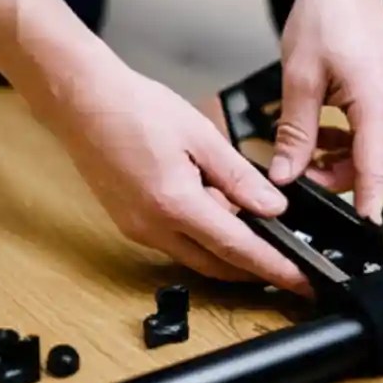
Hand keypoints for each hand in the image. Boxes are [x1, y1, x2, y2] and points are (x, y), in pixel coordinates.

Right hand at [50, 64, 310, 294]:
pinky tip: (220, 219)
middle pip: (216, 266)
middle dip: (254, 272)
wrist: (82, 101)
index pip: (237, 249)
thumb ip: (240, 177)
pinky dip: (203, 240)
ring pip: (195, 258)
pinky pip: (175, 244)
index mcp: (175, 204)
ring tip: (262, 240)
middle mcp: (153, 227)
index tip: (300, 281)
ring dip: (228, 256)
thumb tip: (273, 207)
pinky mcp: (130, 224)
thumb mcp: (201, 136)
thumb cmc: (134, 108)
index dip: (274, 268)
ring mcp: (138, 229)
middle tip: (289, 268)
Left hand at [270, 0, 382, 219]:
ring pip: (364, 155)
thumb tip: (285, 175)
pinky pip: (366, 137)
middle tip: (292, 178)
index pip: (375, 171)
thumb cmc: (328, 16)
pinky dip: (341, 143)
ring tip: (299, 150)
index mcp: (377, 106)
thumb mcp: (299, 79)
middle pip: (366, 168)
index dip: (369, 206)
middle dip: (329, 179)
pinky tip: (315, 134)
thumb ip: (294, 134)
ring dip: (332, 161)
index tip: (365, 233)